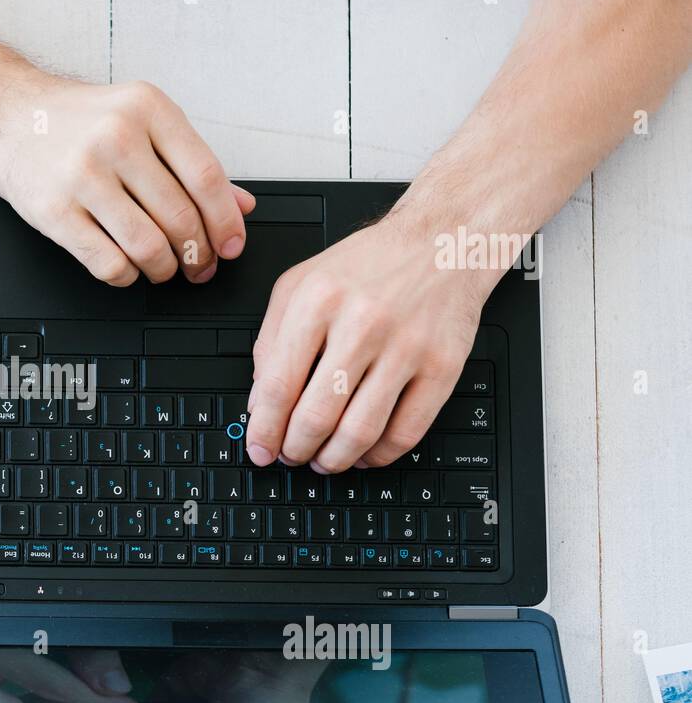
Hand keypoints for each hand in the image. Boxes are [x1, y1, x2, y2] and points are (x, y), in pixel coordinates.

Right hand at [0, 73, 254, 285]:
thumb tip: (240, 205)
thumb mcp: (140, 122)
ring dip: (164, 270)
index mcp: (147, 108)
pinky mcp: (53, 210)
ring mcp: (82, 174)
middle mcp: (116, 137)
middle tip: (200, 266)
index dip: (226, 221)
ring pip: (148, 246)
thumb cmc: (77, 121)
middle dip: (198, 254)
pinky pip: (108, 263)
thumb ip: (189, 161)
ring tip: (163, 268)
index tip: (232, 245)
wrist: (6, 115)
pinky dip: (127, 276)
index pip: (205, 177)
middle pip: (180, 217)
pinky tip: (127, 267)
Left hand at [245, 216, 500, 473]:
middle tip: (290, 456)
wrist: (443, 241)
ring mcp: (406, 347)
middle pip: (317, 415)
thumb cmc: (369, 266)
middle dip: (295, 450)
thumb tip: (259, 403)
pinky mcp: (442, 366)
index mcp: (318, 301)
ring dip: (334, 460)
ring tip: (322, 461)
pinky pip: (407, 432)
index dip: (264, 428)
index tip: (259, 448)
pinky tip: (364, 454)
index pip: (279, 385)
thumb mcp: (300, 284)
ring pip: (360, 432)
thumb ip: (270, 340)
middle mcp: (362, 323)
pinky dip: (379, 456)